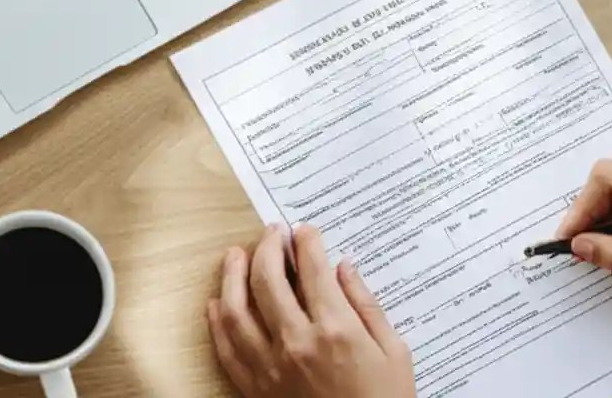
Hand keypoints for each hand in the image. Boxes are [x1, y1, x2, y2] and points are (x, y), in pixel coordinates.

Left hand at [207, 224, 416, 397]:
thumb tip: (344, 267)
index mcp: (337, 329)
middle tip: (272, 233)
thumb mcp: (393, 352)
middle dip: (268, 247)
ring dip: (232, 276)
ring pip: (237, 310)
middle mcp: (298, 343)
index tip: (305, 230)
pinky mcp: (256, 389)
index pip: (313, 269)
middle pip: (268, 280)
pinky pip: (227, 349)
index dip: (307, 242)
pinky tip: (218, 303)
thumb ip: (366, 305)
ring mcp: (272, 367)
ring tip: (235, 255)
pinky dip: (218, 322)